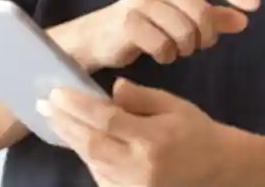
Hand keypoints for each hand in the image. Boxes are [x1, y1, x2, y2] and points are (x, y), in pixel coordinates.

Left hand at [41, 78, 236, 186]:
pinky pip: (100, 176)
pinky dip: (87, 156)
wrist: (219, 169)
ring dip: (72, 138)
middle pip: (91, 144)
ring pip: (92, 161)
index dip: (77, 106)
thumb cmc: (195, 132)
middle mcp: (141, 168)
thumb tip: (110, 88)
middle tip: (45, 104)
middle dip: (64, 122)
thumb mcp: (173, 105)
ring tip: (56, 118)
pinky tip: (78, 139)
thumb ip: (139, 97)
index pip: (106, 120)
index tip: (56, 92)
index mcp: (153, 140)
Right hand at [82, 0, 259, 69]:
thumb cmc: (147, 24)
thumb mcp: (182, 17)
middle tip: (196, 46)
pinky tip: (159, 54)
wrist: (101, 36)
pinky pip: (164, 46)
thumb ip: (213, 16)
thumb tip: (243, 18)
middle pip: (202, 13)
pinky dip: (166, 56)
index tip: (255, 5)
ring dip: (184, 49)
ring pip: (184, 32)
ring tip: (175, 49)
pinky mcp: (128, 21)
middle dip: (205, 37)